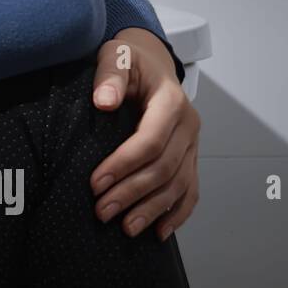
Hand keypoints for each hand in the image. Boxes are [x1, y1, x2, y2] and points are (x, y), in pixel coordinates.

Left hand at [89, 27, 200, 240]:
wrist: (150, 60)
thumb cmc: (129, 59)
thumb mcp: (115, 55)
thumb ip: (110, 75)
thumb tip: (104, 101)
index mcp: (171, 101)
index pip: (150, 141)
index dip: (123, 164)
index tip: (95, 183)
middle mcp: (188, 125)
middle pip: (164, 168)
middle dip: (133, 193)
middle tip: (102, 212)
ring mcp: (192, 143)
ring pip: (179, 184)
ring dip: (153, 209)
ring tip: (126, 228)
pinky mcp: (190, 156)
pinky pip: (191, 189)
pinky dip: (178, 212)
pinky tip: (160, 232)